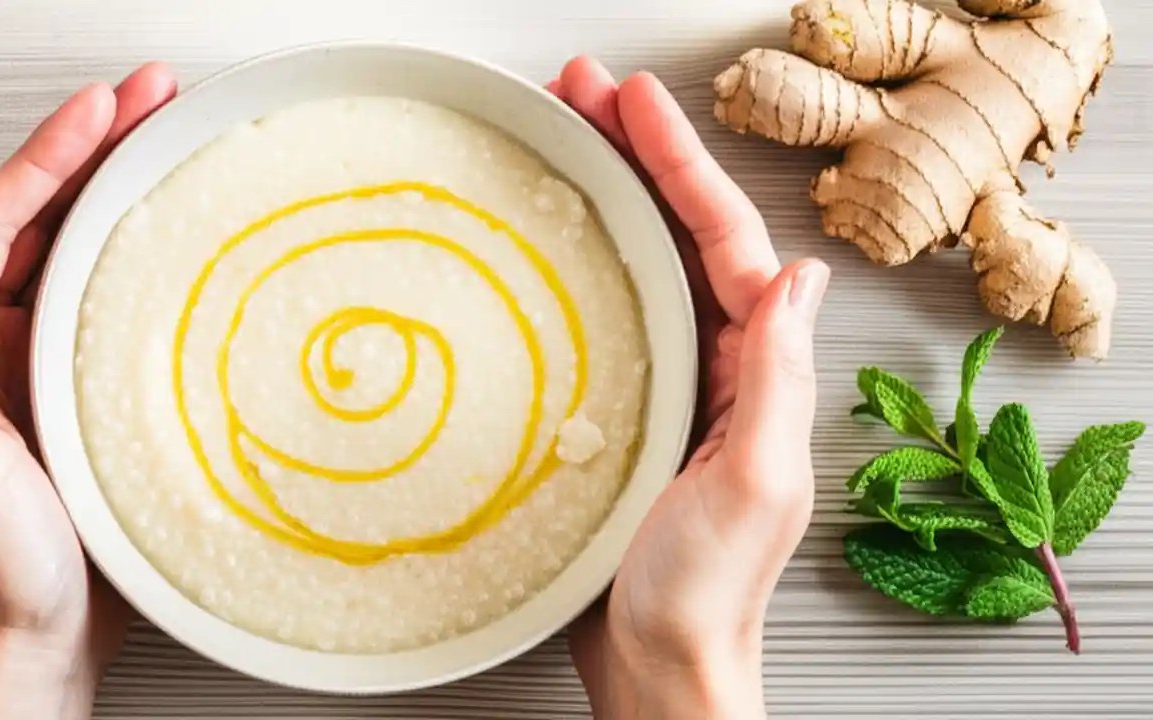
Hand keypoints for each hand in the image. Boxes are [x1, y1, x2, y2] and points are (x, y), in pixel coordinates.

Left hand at [0, 64, 176, 718]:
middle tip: (150, 99)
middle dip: (93, 148)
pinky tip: (175, 242)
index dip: (49, 156)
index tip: (101, 108)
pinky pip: (111, 301)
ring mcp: (39, 365)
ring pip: (78, 252)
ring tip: (166, 142)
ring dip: (119, 191)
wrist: (37, 640)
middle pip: (41, 219)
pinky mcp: (82, 391)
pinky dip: (141, 257)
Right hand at [549, 58, 827, 718]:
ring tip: (560, 141)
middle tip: (581, 95)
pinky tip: (548, 246)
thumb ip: (781, 379)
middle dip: (637, 157)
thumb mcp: (754, 481)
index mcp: (760, 372)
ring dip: (605, 198)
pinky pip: (607, 318)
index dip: (679, 163)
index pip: (724, 241)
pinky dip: (581, 267)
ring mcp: (673, 386)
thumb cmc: (704, 595)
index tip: (634, 103)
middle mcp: (722, 367)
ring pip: (641, 266)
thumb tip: (801, 277)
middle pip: (679, 235)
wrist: (658, 667)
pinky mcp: (627, 414)